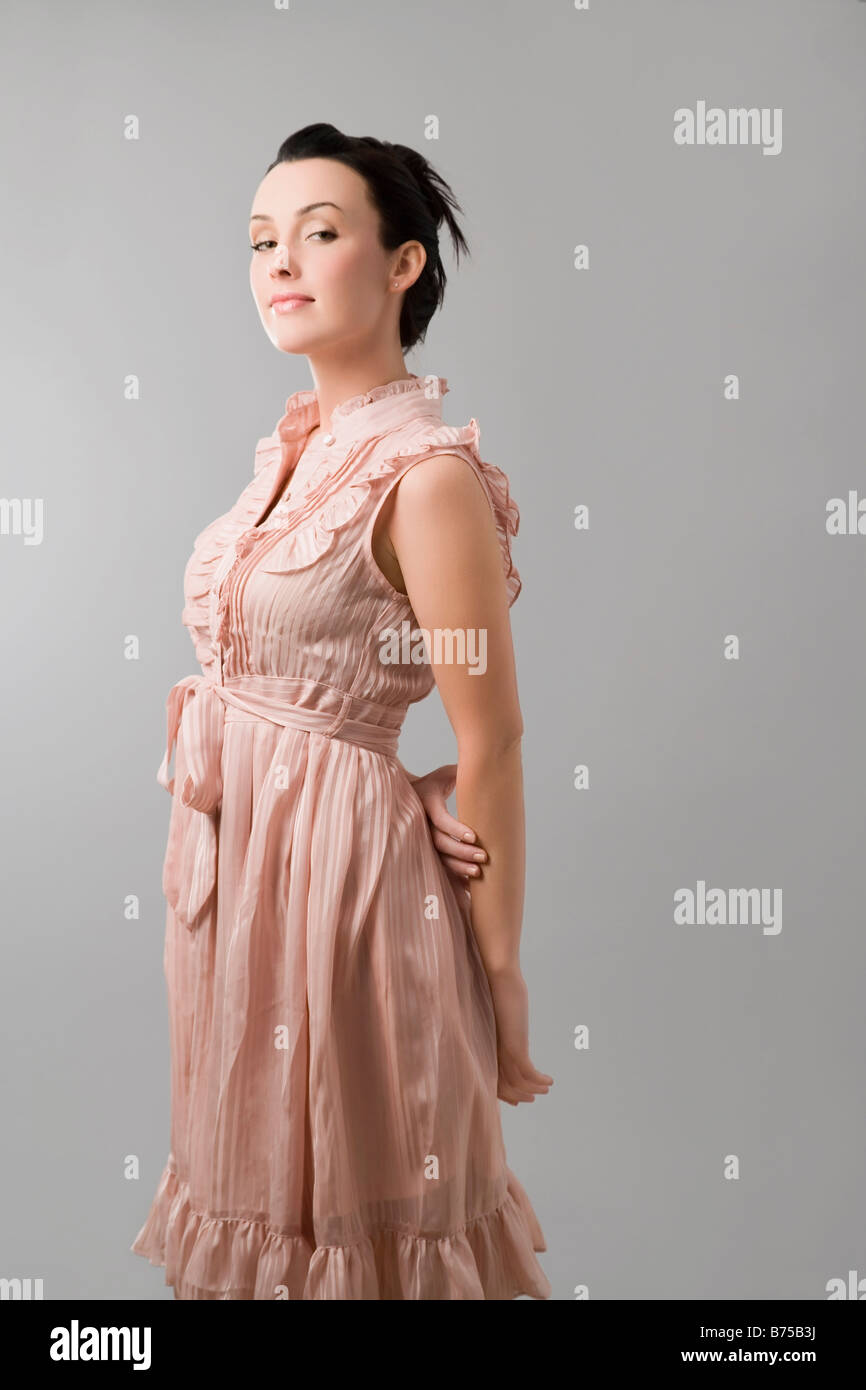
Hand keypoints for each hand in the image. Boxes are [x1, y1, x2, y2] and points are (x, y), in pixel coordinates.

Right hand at [407, 763, 488, 885]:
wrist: (406, 796)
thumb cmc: (431, 783)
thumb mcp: (443, 774)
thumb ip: (462, 771)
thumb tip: (488, 765)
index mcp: (427, 803)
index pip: (440, 820)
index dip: (455, 829)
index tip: (473, 837)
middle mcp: (421, 823)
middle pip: (440, 843)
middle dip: (461, 852)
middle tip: (483, 857)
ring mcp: (421, 839)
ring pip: (438, 858)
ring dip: (458, 868)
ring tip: (477, 874)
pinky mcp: (425, 851)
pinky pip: (438, 867)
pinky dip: (452, 877)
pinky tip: (468, 887)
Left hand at [486, 965, 553, 1106]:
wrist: (498, 978)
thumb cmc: (496, 990)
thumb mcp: (501, 1015)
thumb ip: (503, 1026)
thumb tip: (507, 1027)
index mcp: (487, 1046)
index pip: (493, 1080)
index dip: (505, 1093)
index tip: (518, 1100)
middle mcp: (493, 1052)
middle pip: (504, 1086)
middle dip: (520, 1095)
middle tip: (534, 1098)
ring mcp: (504, 1051)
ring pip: (517, 1083)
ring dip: (534, 1089)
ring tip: (546, 1088)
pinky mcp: (515, 1046)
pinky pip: (528, 1073)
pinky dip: (539, 1080)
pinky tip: (550, 1080)